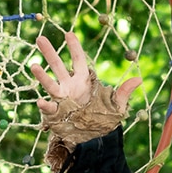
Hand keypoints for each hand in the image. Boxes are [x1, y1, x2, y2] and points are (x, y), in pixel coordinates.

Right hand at [30, 32, 141, 169]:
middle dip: (49, 52)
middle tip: (39, 38)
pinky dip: (45, 105)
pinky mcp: (56, 114)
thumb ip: (123, 93)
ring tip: (33, 65)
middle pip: (58, 66)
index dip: (74, 47)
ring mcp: (61, 99)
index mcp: (84, 81)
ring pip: (49, 84)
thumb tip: (138, 80)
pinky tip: (41, 101)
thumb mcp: (116, 106)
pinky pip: (49, 108)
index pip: (78, 60)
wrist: (92, 138)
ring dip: (41, 75)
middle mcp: (69, 87)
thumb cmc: (102, 118)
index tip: (68, 33)